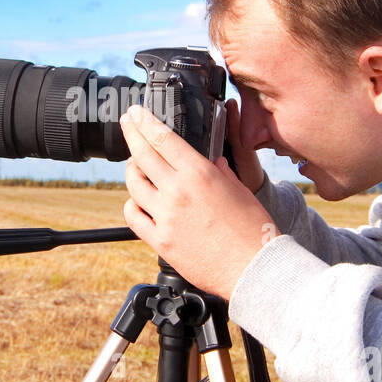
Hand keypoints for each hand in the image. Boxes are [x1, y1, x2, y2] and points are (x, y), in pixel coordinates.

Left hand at [119, 104, 275, 297]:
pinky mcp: (160, 241)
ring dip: (131, 170)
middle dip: (131, 133)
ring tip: (135, 165)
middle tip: (127, 124)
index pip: (163, 139)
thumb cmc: (254, 231)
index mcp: (200, 174)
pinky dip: (131, 204)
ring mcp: (166, 216)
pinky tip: (136, 201)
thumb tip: (212, 163)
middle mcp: (178, 191)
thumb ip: (221, 173)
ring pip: (133, 185)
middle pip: (142, 155)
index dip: (144, 121)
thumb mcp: (240, 190)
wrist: (253, 268)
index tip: (136, 113)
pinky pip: (133, 216)